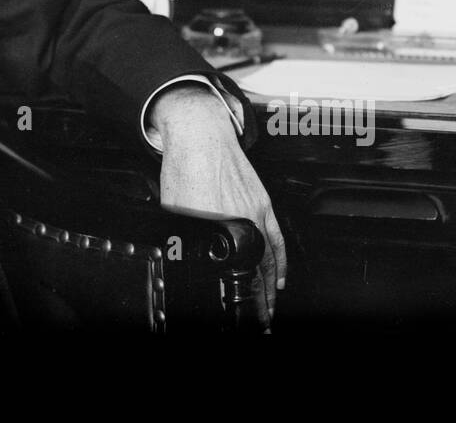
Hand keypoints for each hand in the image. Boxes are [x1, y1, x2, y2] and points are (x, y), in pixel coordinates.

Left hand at [149, 85, 287, 328]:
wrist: (199, 134)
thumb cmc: (184, 165)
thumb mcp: (175, 209)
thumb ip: (184, 236)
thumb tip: (183, 260)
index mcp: (221, 226)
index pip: (236, 274)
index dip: (241, 299)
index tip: (243, 315)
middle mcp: (243, 221)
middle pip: (258, 272)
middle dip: (260, 300)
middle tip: (262, 320)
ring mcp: (256, 211)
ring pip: (270, 258)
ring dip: (272, 286)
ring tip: (272, 306)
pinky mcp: (262, 201)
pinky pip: (277, 237)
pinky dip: (281, 259)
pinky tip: (280, 274)